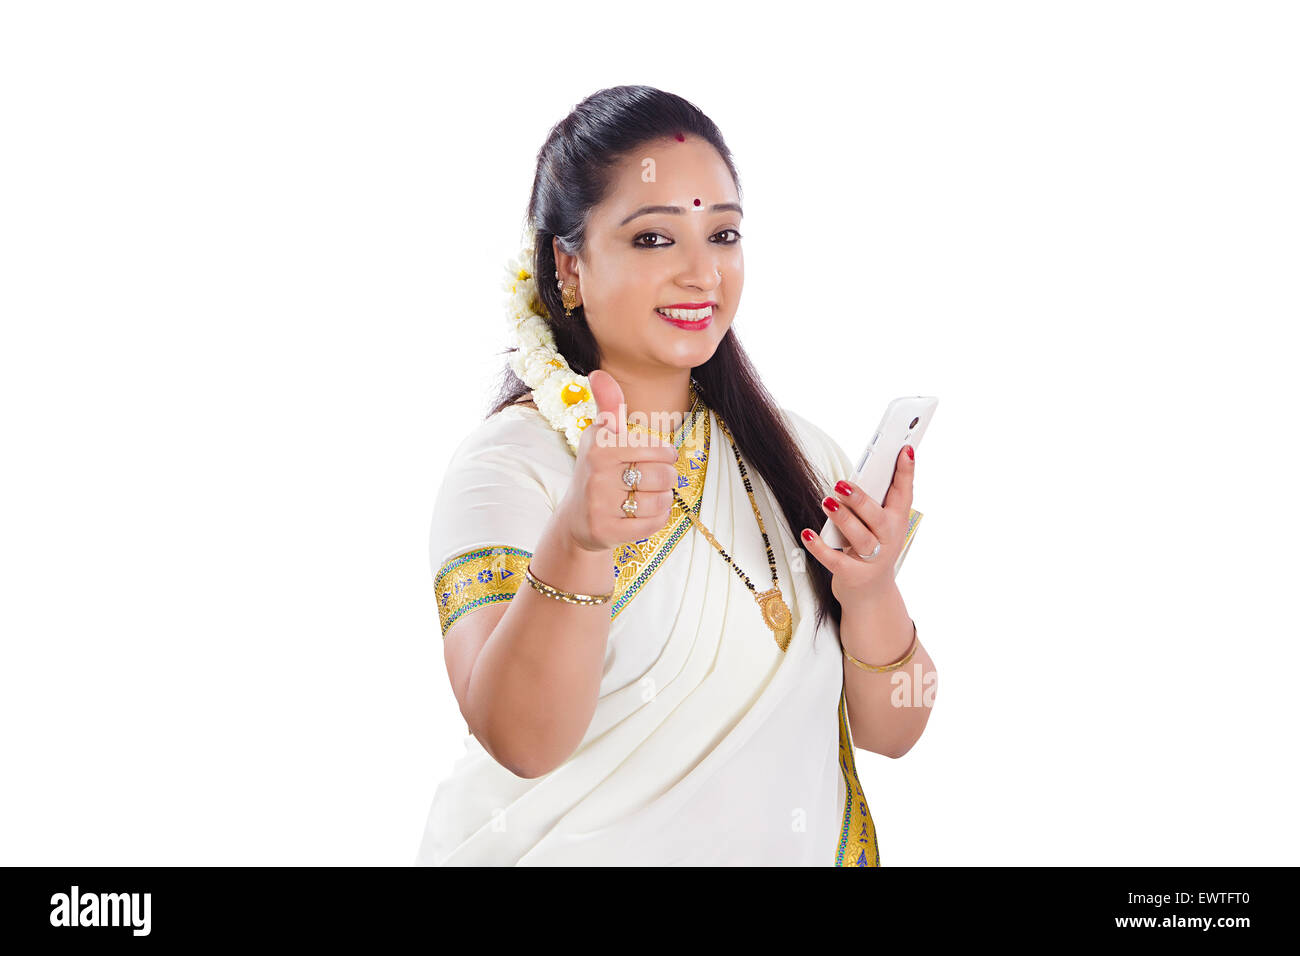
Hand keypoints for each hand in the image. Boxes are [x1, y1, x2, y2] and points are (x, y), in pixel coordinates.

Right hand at [556, 369, 679, 552]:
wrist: (577, 518)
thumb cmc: (599, 470)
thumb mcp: (601, 436)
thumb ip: (607, 405)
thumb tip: (598, 373)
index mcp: (600, 445)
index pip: (659, 449)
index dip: (666, 455)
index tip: (656, 457)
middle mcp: (595, 473)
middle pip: (663, 476)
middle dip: (666, 479)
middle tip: (651, 480)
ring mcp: (598, 504)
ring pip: (660, 501)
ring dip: (661, 500)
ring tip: (645, 496)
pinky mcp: (605, 531)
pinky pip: (652, 524)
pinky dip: (656, 519)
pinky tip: (642, 514)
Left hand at [801, 444, 914, 604]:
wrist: (871, 593)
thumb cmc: (872, 548)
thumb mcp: (879, 525)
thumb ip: (873, 501)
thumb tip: (854, 476)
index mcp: (897, 522)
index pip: (905, 494)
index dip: (906, 472)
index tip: (904, 449)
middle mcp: (888, 540)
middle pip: (878, 518)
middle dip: (861, 500)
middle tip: (842, 484)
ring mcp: (872, 559)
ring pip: (859, 537)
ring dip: (843, 519)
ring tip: (827, 501)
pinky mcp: (852, 574)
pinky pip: (835, 560)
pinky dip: (820, 547)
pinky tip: (807, 533)